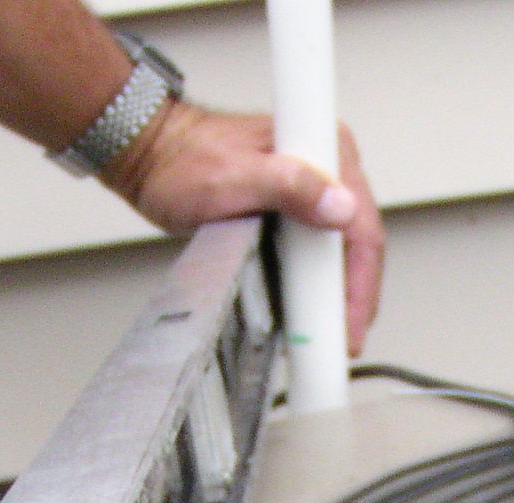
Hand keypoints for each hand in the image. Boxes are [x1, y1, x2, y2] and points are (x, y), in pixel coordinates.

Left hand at [104, 102, 384, 355]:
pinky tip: (312, 311)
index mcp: (327, 149)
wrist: (151, 154)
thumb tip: (340, 207)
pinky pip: (319, 251)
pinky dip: (318, 283)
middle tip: (343, 343)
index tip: (351, 324)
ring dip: (338, 294)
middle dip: (354, 297)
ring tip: (331, 336)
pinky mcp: (296, 208)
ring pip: (342, 250)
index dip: (362, 282)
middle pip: (358, 242)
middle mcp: (328, 166)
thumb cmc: (183, 160)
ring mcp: (313, 188)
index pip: (362, 224)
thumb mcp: (236, 175)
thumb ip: (290, 186)